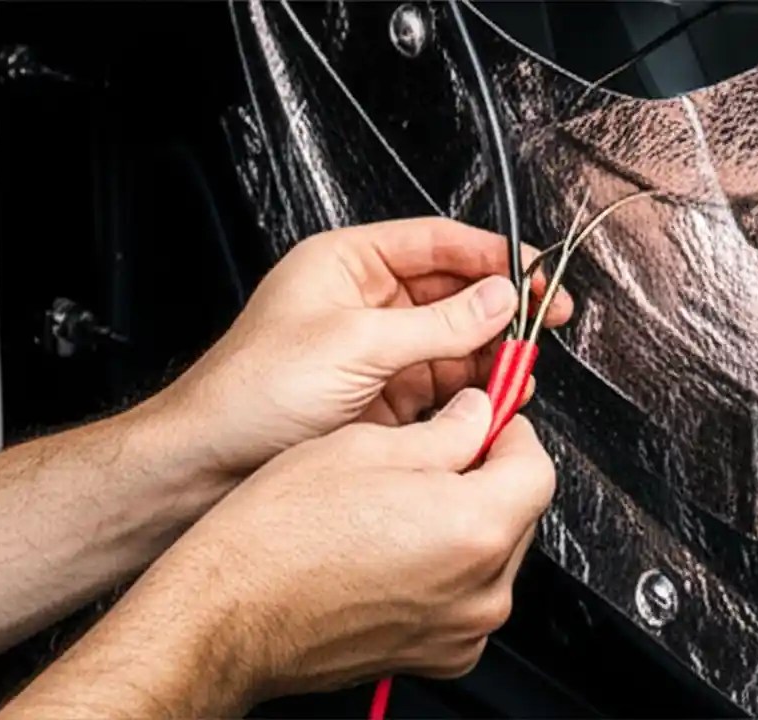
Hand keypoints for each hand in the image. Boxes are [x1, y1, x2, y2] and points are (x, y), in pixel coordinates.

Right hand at [112, 388, 555, 709]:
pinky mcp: (439, 655)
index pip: (537, 466)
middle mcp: (482, 589)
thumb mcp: (367, 448)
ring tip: (405, 504)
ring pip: (495, 555)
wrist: (231, 616)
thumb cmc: (281, 536)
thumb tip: (480, 414)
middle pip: (520, 512)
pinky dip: (449, 569)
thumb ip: (447, 430)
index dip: (511, 432)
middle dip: (489, 477)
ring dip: (469, 523)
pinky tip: (397, 548)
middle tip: (440, 454)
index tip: (489, 419)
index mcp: (476, 528)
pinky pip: (468, 597)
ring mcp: (463, 630)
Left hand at [151, 217, 571, 476]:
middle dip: (502, 307)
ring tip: (523, 368)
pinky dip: (475, 391)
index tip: (538, 271)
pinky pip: (445, 385)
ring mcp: (378, 352)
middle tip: (548, 320)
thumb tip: (500, 298)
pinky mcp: (385, 399)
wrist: (209, 465)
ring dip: (493, 353)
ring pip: (456, 342)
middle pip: (453, 292)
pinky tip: (497, 397)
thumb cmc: (252, 392)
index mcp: (348, 265)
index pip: (436, 244)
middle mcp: (366, 303)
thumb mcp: (355, 345)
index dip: (492, 255)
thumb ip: (438, 324)